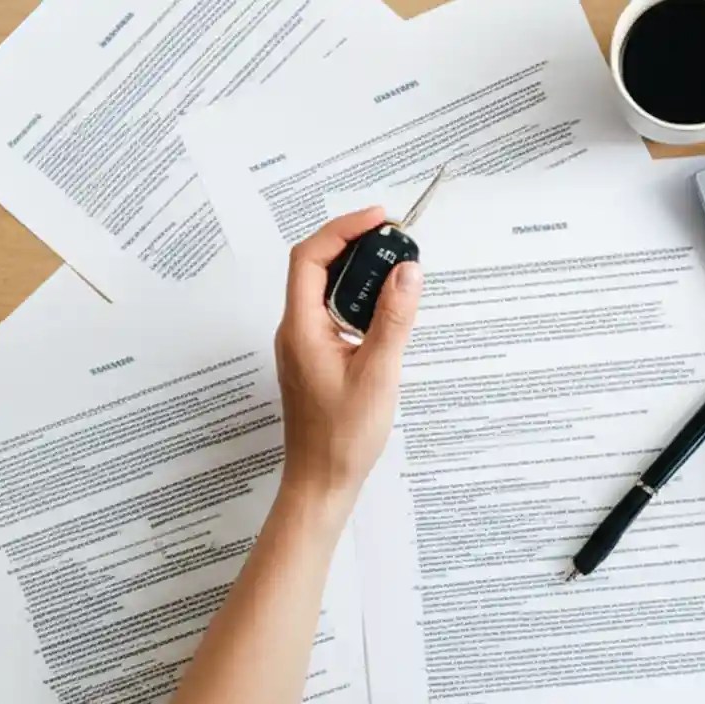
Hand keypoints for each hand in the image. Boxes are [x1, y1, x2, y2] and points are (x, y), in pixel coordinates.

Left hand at [275, 207, 422, 503]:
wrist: (322, 482)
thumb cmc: (343, 438)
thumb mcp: (378, 374)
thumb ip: (393, 319)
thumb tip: (408, 271)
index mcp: (301, 328)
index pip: (311, 258)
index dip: (343, 229)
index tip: (379, 219)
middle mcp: (296, 330)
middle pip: (316, 266)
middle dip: (354, 244)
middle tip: (395, 238)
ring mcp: (304, 344)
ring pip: (326, 289)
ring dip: (359, 273)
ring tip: (396, 268)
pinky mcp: (316, 358)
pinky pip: (334, 313)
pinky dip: (359, 300)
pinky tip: (386, 310)